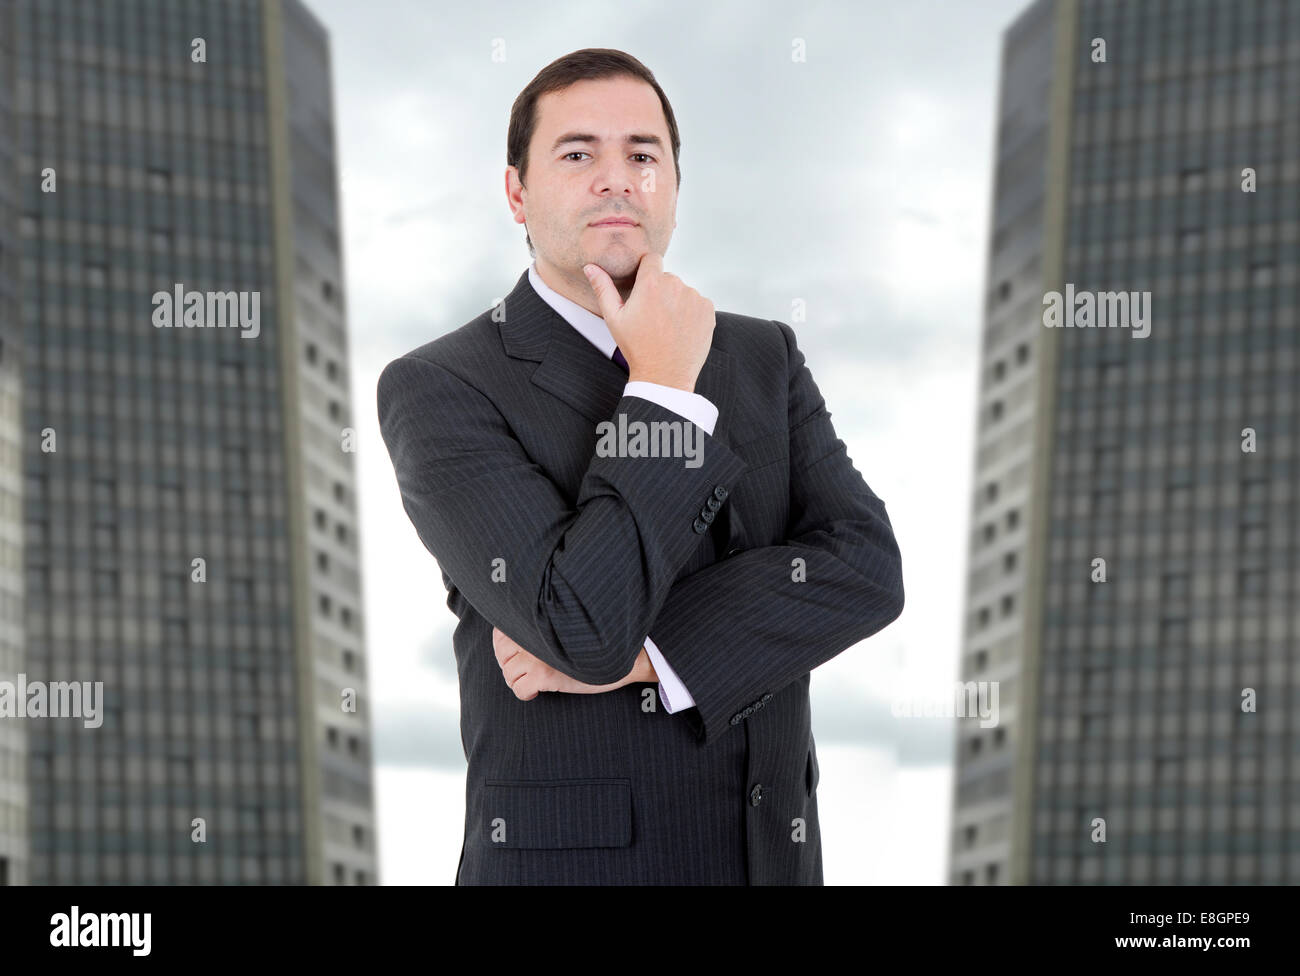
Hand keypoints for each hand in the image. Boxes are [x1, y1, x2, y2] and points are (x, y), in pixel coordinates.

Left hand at [492, 627, 656, 700]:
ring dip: (518, 680)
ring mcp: (537, 655)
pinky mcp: (544, 674)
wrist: (622, 656)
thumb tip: (513, 637)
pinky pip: (520, 689)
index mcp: (537, 620)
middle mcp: (533, 635)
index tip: (515, 653)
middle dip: (509, 665)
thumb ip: (542, 626)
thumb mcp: (565, 626)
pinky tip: (537, 692)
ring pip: (508, 673)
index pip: (501, 632)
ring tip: (532, 680)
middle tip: (524, 670)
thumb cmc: (593, 641)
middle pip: (502, 654)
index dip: (503, 645)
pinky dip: (526, 694)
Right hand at [583, 252, 714, 392]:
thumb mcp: (614, 318)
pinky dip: (691, 313)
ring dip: (677, 303)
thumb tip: (590, 267)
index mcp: (651, 283)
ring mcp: (694, 298)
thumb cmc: (637, 348)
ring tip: (667, 326)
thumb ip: (603, 288)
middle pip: (668, 278)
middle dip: (661, 291)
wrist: (664, 375)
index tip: (644, 288)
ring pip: (683, 291)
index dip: (646, 271)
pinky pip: (698, 303)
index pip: (652, 259)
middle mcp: (676, 285)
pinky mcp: (707, 310)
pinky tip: (680, 330)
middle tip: (653, 316)